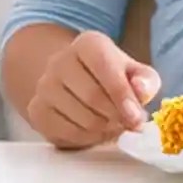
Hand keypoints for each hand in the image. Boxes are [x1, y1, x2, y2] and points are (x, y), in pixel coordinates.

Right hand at [26, 30, 160, 149]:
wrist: (73, 80)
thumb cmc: (111, 76)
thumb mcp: (134, 72)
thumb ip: (146, 80)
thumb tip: (141, 90)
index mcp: (88, 44)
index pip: (104, 66)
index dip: (122, 94)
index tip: (136, 117)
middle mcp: (60, 61)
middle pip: (92, 96)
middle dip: (116, 116)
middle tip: (130, 124)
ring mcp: (43, 86)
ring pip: (80, 118)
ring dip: (104, 129)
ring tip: (115, 125)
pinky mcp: (36, 110)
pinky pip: (65, 133)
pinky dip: (87, 139)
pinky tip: (96, 131)